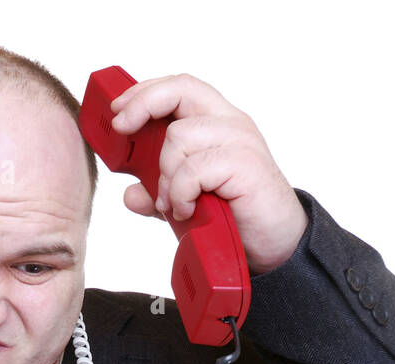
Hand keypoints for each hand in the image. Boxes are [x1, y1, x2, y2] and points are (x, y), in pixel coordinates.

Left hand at [109, 74, 307, 274]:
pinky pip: (193, 170)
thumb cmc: (237, 214)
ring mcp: (239, 141)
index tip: (118, 109)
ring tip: (174, 203)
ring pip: (179, 137)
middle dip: (142, 106)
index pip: (179, 88)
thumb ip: (159, 193)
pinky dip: (180, 194)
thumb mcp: (186, 201)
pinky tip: (187, 209)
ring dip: (165, 175)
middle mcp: (230, 123)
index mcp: (217, 122)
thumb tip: (130, 194)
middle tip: (123, 131)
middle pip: (180, 90)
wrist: (276, 243)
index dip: (145, 92)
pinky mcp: (245, 164)